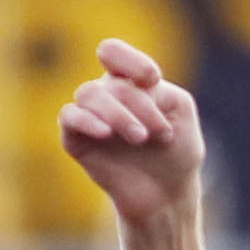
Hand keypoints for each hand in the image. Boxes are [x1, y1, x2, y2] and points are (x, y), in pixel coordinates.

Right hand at [58, 37, 205, 222]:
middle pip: (111, 83)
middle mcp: (105, 95)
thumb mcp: (180, 110)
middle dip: (138, 105)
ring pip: (89, 95)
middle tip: (161, 135)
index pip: (112, 53)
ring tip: (140, 139)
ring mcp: (89, 116)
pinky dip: (86, 121)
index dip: (129, 61)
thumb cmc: (176, 151)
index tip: (153, 79)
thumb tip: (122, 93)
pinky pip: (69, 117)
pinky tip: (106, 134)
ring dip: (118, 115)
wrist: (166, 195)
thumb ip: (158, 90)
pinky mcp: (75, 139)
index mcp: (129, 82)